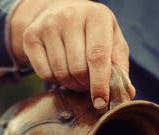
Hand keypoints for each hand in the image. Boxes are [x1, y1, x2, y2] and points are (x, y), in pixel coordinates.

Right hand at [9, 0, 135, 107]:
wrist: (59, 9)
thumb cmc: (91, 30)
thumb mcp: (111, 39)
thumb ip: (120, 65)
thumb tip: (127, 93)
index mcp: (96, 15)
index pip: (98, 56)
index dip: (100, 83)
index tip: (101, 102)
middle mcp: (70, 16)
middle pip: (78, 68)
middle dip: (85, 84)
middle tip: (88, 83)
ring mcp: (48, 25)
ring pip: (61, 73)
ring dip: (70, 83)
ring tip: (76, 75)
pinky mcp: (31, 36)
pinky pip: (44, 73)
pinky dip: (54, 78)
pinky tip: (59, 67)